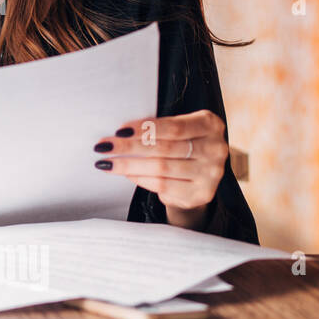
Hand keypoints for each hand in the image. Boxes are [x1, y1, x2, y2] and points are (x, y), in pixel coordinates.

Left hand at [93, 109, 227, 228]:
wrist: (199, 175)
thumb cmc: (181, 145)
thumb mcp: (177, 129)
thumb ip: (157, 128)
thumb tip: (120, 133)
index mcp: (210, 125)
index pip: (173, 127)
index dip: (144, 129)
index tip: (119, 131)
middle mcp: (215, 149)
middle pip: (164, 149)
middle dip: (129, 148)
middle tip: (103, 147)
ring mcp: (211, 173)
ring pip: (160, 169)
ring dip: (128, 165)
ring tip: (107, 163)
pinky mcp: (201, 193)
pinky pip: (163, 186)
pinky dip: (140, 179)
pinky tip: (126, 174)